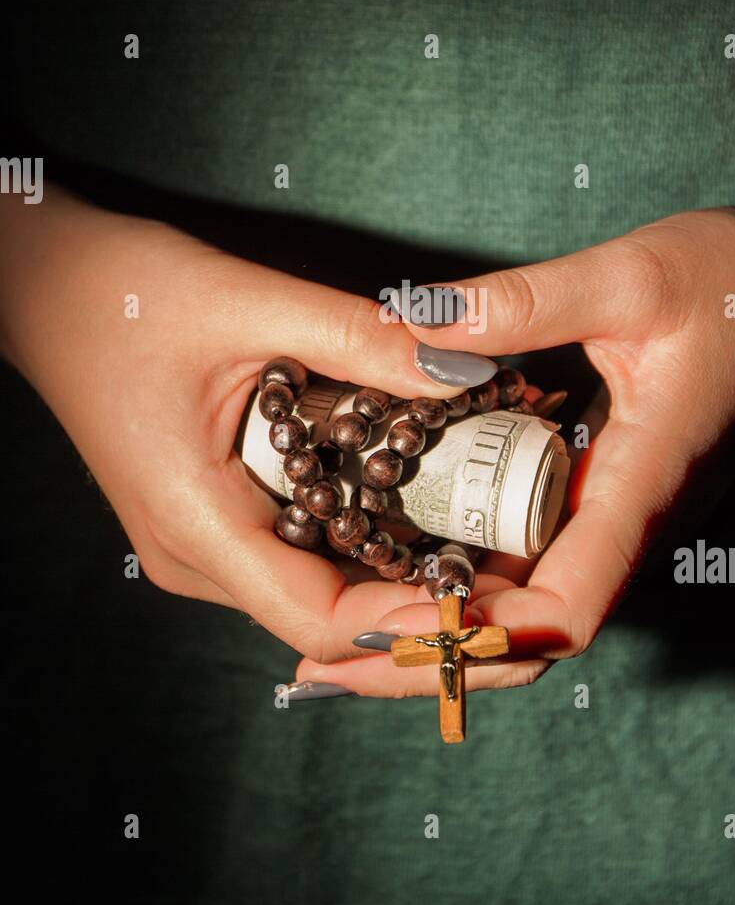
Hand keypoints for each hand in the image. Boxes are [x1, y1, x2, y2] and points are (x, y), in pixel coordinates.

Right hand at [0, 185, 525, 692]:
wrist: (42, 284)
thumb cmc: (120, 293)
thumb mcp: (248, 302)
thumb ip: (362, 337)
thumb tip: (470, 365)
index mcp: (196, 522)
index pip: (320, 618)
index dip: (414, 621)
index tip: (492, 597)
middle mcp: (197, 554)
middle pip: (331, 617)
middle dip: (428, 603)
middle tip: (517, 572)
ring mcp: (203, 542)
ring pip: (321, 587)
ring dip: (402, 571)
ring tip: (490, 539)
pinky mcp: (215, 517)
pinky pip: (302, 548)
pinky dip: (365, 535)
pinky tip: (425, 502)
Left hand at [298, 158, 734, 694]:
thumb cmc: (731, 278)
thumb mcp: (629, 276)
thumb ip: (528, 303)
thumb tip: (420, 326)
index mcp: (646, 481)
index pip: (568, 604)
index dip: (483, 635)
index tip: (395, 633)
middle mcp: (635, 517)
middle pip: (535, 628)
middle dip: (437, 652)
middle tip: (331, 659)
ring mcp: (624, 512)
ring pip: (533, 601)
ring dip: (446, 627)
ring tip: (342, 634)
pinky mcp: (610, 494)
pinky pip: (539, 557)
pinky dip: (471, 575)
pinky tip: (403, 564)